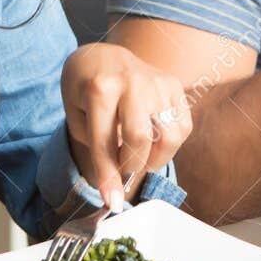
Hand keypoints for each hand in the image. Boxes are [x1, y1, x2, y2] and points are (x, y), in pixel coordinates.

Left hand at [61, 43, 192, 208]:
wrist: (101, 57)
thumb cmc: (85, 92)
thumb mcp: (78, 118)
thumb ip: (97, 150)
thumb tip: (114, 193)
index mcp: (99, 88)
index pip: (104, 141)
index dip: (107, 176)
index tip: (111, 202)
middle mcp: (131, 82)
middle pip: (140, 139)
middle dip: (131, 166)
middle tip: (123, 171)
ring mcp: (156, 81)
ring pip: (168, 136)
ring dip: (154, 159)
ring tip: (139, 157)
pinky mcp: (173, 84)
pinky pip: (182, 127)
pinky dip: (169, 144)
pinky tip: (152, 142)